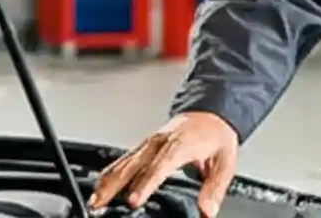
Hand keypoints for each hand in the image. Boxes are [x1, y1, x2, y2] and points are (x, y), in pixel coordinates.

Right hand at [89, 111, 238, 217]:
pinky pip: (123, 159)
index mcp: (180, 144)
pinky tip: (101, 186)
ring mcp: (149, 142)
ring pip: (124, 161)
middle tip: (101, 203)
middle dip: (116, 184)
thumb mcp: (225, 162)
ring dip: (108, 180)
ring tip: (95, 200)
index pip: (159, 166)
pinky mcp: (144, 145)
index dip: (145, 184)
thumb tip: (207, 211)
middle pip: (133, 163)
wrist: (211, 112)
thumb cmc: (216, 135)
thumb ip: (214, 188)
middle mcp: (160, 142)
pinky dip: (110, 173)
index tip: (134, 200)